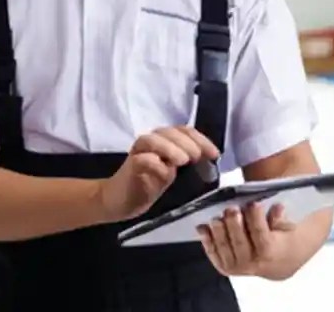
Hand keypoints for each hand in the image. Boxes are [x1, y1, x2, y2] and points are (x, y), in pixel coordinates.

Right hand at [97, 126, 219, 221]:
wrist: (119, 201)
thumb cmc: (146, 185)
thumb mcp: (172, 173)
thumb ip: (185, 163)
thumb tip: (208, 159)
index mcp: (164, 142)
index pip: (184, 131)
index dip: (201, 139)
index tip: (214, 154)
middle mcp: (151, 143)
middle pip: (170, 132)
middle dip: (187, 142)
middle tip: (197, 156)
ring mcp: (139, 153)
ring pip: (152, 140)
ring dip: (170, 147)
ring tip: (184, 160)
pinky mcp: (129, 167)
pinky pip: (141, 159)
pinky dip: (154, 163)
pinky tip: (165, 172)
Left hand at [199, 202, 295, 280]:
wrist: (278, 264)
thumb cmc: (283, 241)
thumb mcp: (288, 229)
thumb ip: (280, 219)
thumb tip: (277, 207)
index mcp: (269, 252)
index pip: (261, 234)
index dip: (256, 218)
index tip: (254, 203)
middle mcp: (252, 263)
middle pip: (240, 241)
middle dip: (234, 223)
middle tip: (231, 208)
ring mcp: (236, 267)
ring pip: (224, 247)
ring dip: (218, 231)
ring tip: (216, 217)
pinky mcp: (224, 267)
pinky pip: (213, 253)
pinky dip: (206, 240)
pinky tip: (202, 227)